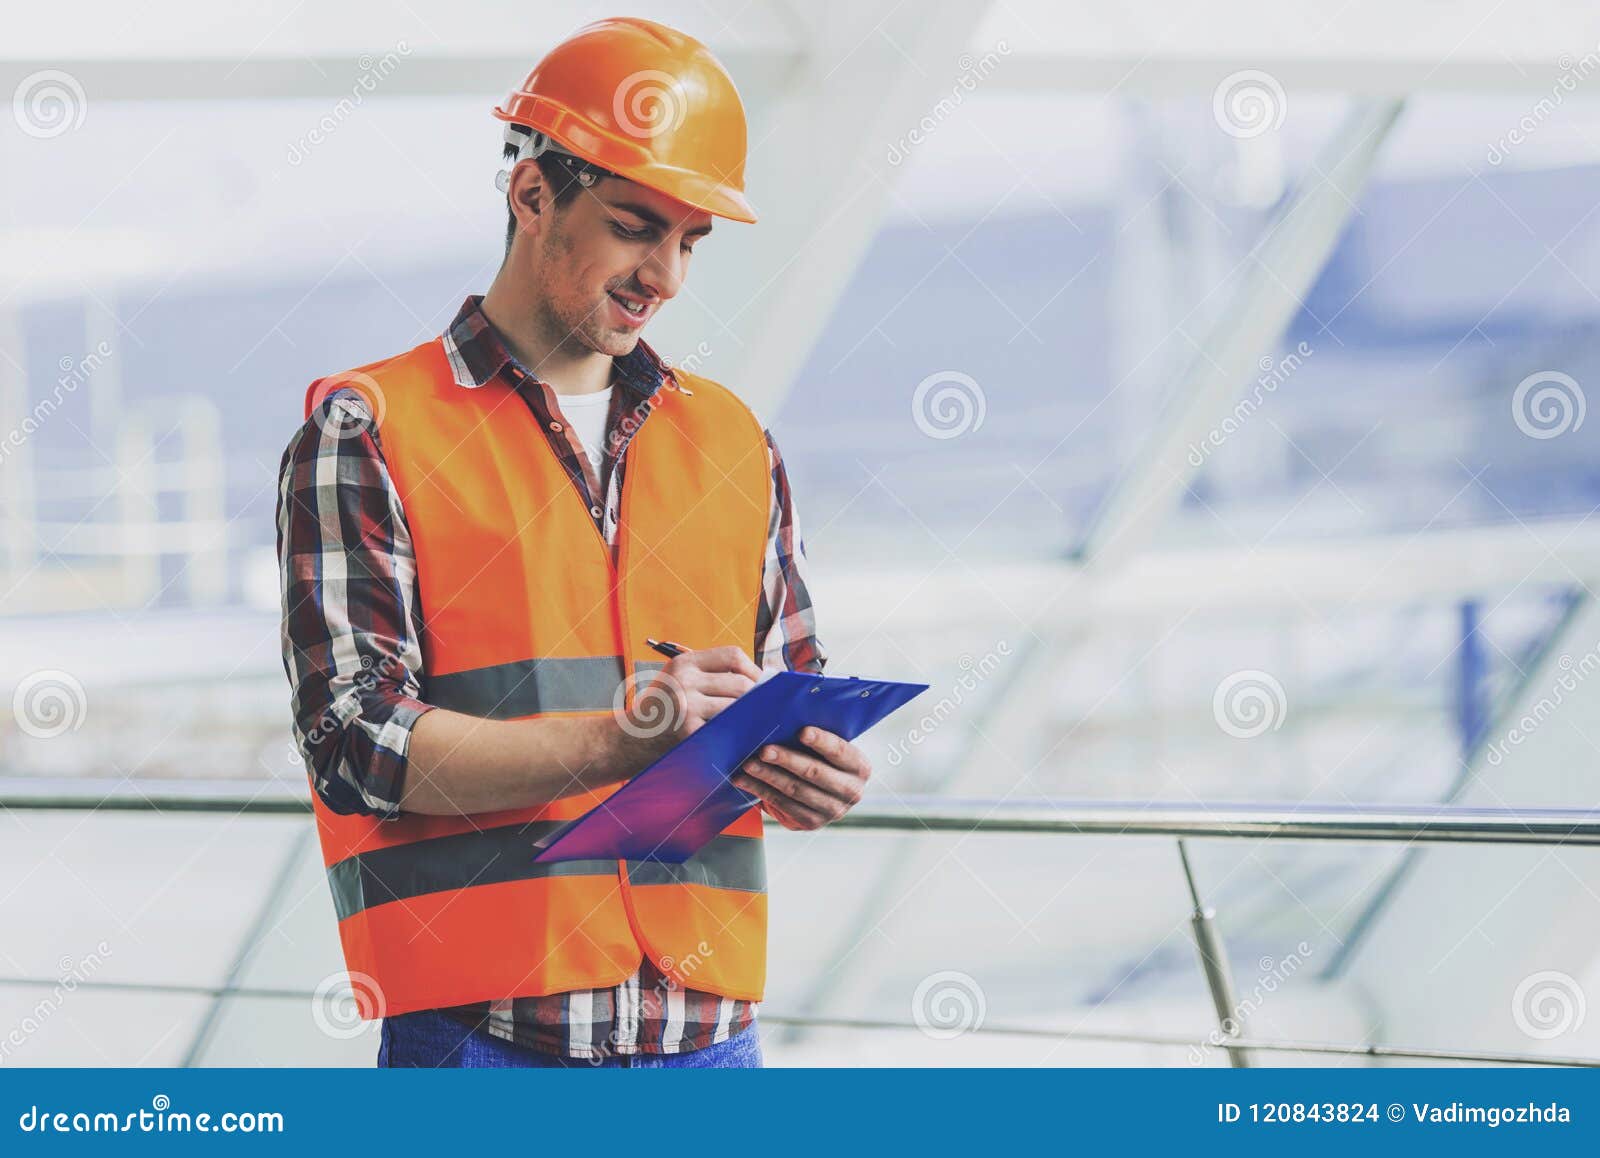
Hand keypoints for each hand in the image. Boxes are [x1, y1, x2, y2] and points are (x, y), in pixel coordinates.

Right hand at [622, 645, 762, 762]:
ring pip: (737, 707)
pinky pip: (725, 729)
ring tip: (757, 723)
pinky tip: (741, 737)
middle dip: (758, 696)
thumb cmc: (661, 710)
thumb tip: (761, 678)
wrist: (627, 740)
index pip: (733, 655)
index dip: (753, 669)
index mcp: (683, 663)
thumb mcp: (677, 679)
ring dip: (751, 716)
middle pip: (740, 683)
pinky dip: (738, 733)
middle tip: (766, 708)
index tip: (761, 683)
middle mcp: (684, 680)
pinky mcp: (688, 731)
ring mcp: (686, 706)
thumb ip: (710, 674)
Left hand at [731, 726, 871, 829]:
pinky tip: (745, 780)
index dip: (821, 741)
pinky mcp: (813, 822)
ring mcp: (833, 810)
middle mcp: (851, 791)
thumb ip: (815, 735)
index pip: (840, 751)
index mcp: (859, 767)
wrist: (825, 791)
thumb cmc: (822, 757)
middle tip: (764, 750)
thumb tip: (785, 715)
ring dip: (768, 776)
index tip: (801, 731)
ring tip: (748, 764)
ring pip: (795, 790)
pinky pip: (783, 804)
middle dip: (786, 760)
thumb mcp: (828, 747)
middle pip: (814, 772)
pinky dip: (761, 791)